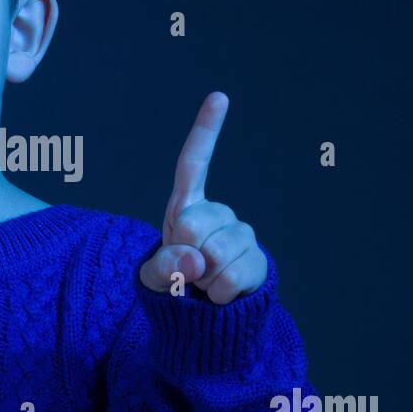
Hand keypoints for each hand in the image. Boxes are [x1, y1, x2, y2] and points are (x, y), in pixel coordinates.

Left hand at [138, 92, 267, 304]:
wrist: (204, 314)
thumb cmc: (173, 283)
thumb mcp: (154, 277)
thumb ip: (163, 267)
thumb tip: (195, 260)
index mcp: (187, 206)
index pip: (194, 164)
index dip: (206, 131)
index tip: (220, 97)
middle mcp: (219, 212)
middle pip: (190, 227)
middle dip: (180, 255)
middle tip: (186, 269)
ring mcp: (242, 234)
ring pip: (213, 256)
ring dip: (200, 280)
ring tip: (203, 282)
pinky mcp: (258, 261)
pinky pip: (230, 279)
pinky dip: (217, 295)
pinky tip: (220, 294)